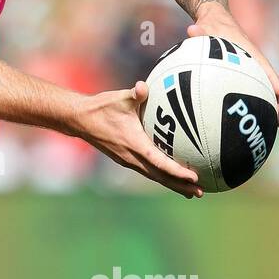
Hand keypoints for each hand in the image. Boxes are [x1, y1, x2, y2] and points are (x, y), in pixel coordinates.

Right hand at [76, 84, 202, 197]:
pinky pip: (147, 171)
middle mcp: (131, 157)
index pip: (159, 162)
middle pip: (159, 177)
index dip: (177, 171)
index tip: (194, 177)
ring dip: (172, 185)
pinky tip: (170, 177)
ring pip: (154, 176)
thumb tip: (143, 87)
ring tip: (191, 192)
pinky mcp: (125, 159)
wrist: (80, 119)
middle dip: (179, 186)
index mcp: (134, 144)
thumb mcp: (119, 98)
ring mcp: (127, 160)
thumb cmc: (101, 107)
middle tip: (199, 192)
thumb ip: (134, 94)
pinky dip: (162, 177)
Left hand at [187, 3, 278, 125]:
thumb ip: (200, 31)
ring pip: (261, 87)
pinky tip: (246, 120)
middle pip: (268, 81)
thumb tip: (191, 30)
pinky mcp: (240, 73)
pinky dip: (252, 101)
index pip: (262, 66)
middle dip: (276, 98)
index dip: (271, 79)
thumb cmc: (212, 24)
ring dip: (267, 103)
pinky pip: (248, 88)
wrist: (215, 18)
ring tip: (274, 123)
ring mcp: (248, 68)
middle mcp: (252, 61)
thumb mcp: (206, 26)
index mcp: (248, 51)